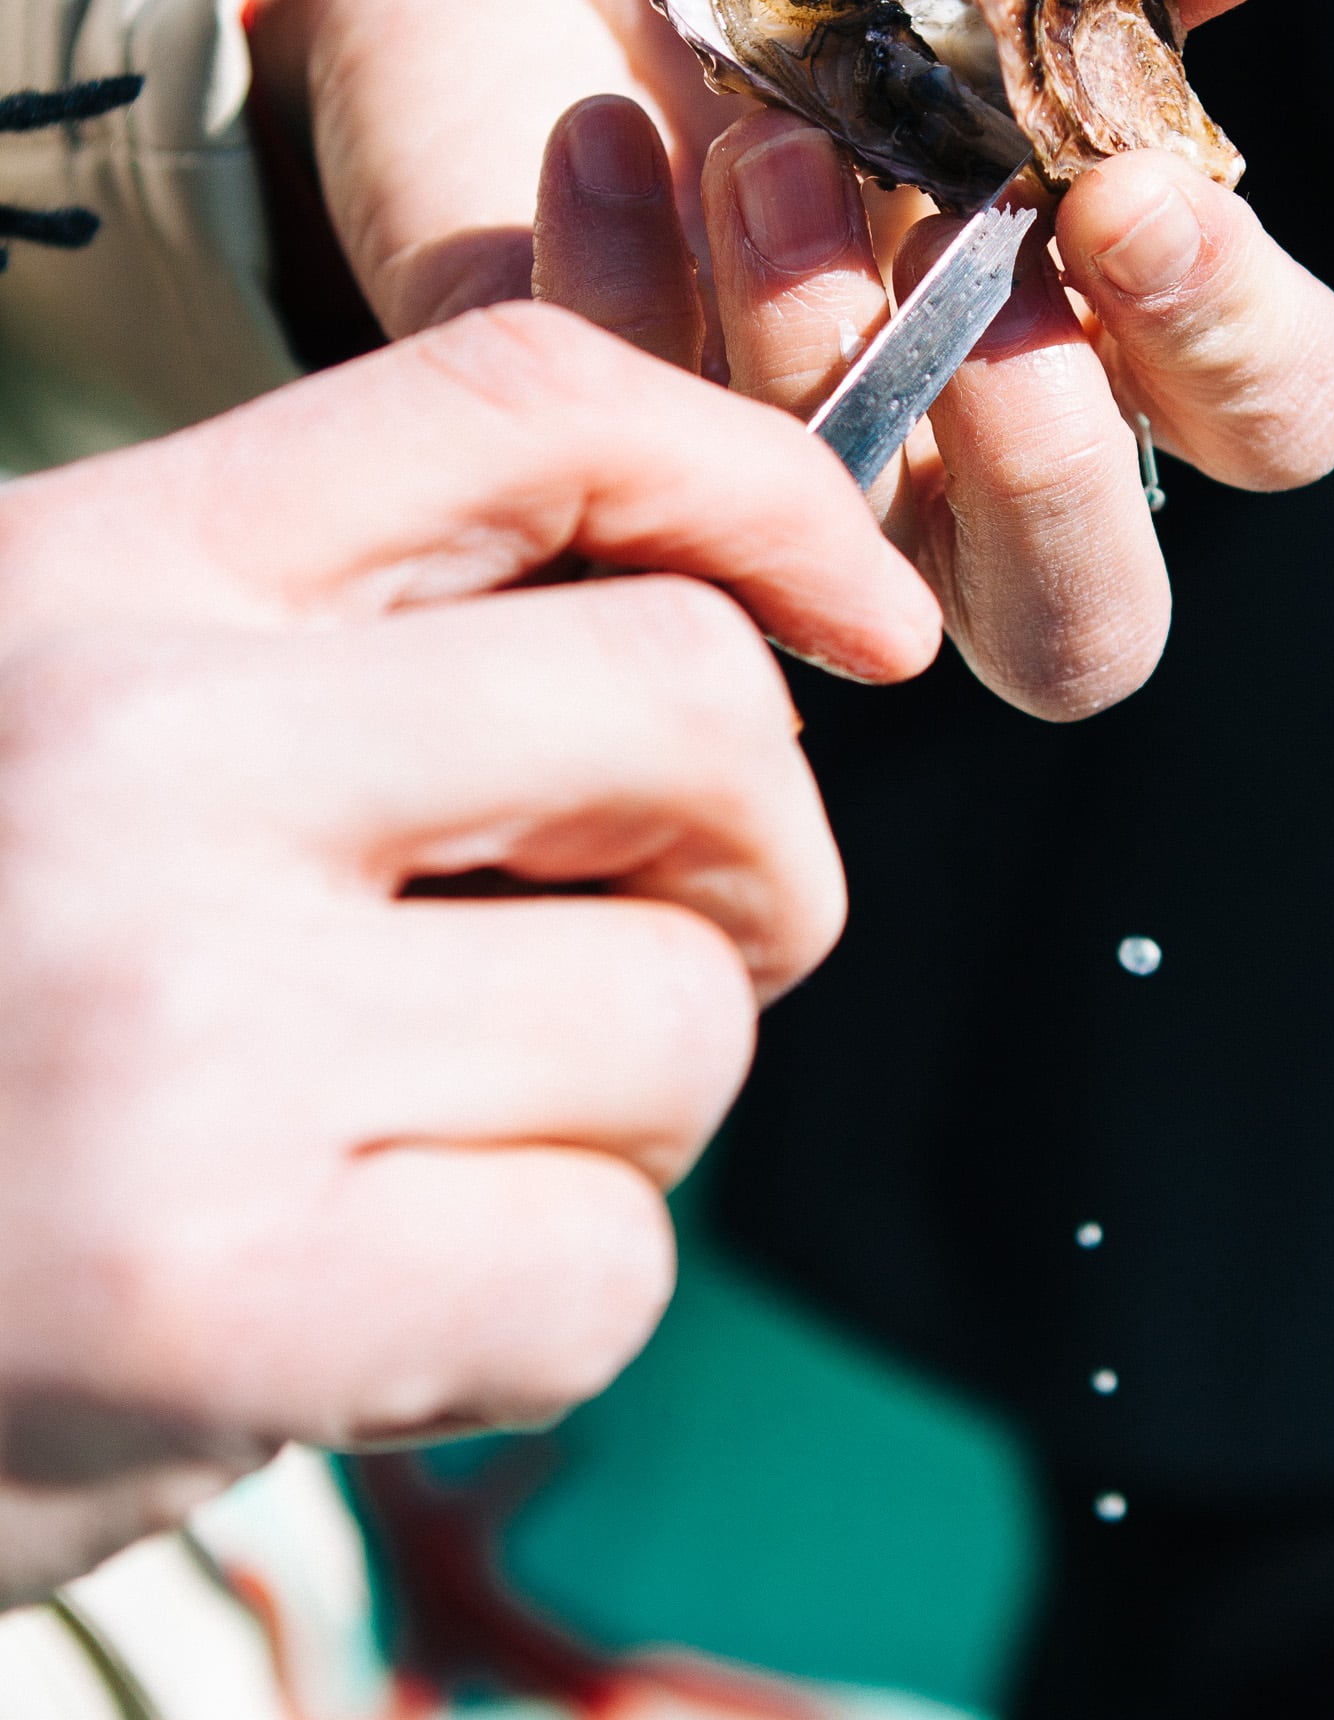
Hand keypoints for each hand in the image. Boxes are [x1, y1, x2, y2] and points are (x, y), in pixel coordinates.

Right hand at [0, 306, 937, 1601]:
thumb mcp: (61, 724)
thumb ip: (333, 658)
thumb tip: (729, 663)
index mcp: (96, 579)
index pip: (523, 405)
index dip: (755, 481)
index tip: (867, 615)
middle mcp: (129, 751)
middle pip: (686, 707)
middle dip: (753, 858)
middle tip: (661, 948)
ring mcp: (171, 1021)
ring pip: (678, 1017)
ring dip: (624, 1110)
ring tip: (428, 1152)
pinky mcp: (212, 1295)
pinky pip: (602, 1267)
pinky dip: (542, 1305)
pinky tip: (372, 1314)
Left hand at [247, 0, 1333, 719]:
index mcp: (1107, 313)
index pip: (1270, 416)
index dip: (1235, 340)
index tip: (1126, 193)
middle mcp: (964, 458)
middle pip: (1088, 621)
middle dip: (1045, 463)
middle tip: (958, 256)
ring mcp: (784, 504)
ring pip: (860, 582)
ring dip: (824, 355)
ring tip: (757, 147)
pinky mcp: (608, 490)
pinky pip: (637, 471)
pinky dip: (621, 295)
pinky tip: (597, 135)